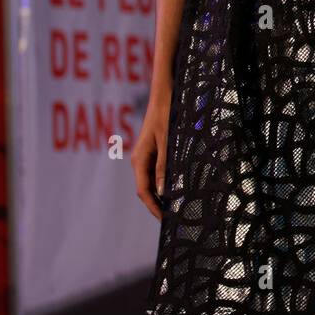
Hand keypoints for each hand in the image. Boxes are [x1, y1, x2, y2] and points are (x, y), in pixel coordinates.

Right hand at [131, 86, 171, 219]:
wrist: (164, 94)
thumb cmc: (166, 115)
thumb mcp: (167, 141)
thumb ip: (163, 166)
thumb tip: (162, 192)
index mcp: (139, 159)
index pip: (143, 191)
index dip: (153, 207)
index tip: (165, 220)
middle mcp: (139, 160)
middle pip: (146, 189)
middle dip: (157, 204)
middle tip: (174, 218)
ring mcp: (145, 156)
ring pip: (150, 181)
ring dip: (161, 195)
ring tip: (175, 207)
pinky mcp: (152, 151)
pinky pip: (155, 172)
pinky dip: (163, 182)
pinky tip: (174, 187)